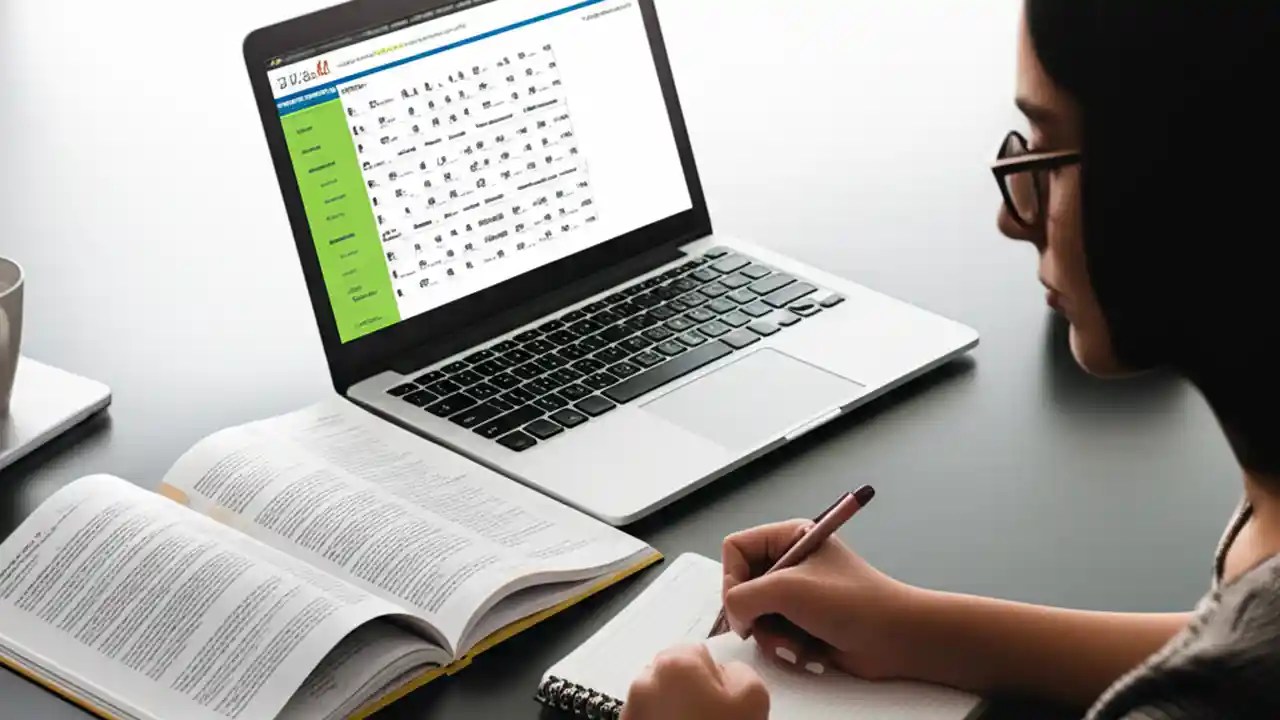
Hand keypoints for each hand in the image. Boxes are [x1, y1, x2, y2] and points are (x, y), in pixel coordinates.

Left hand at [621, 643, 768, 719]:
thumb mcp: (753, 697)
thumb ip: (739, 672)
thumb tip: (720, 675)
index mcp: (675, 663)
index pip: (699, 653)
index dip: (715, 678)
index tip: (724, 705)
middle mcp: (644, 680)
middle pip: (674, 675)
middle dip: (690, 692)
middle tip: (710, 719)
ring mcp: (630, 710)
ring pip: (659, 700)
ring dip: (673, 712)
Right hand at [723, 519, 917, 679]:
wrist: (895, 637)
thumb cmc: (853, 602)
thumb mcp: (789, 590)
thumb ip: (744, 597)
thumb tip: (732, 613)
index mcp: (789, 537)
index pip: (735, 548)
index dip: (732, 577)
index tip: (741, 602)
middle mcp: (790, 563)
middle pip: (742, 586)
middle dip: (754, 613)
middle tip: (769, 624)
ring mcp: (796, 594)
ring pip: (755, 616)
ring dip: (772, 635)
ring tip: (797, 641)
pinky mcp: (802, 622)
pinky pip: (773, 635)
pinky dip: (786, 647)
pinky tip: (809, 650)